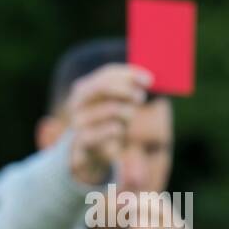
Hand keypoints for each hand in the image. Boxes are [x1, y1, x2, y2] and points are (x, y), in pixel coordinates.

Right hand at [65, 64, 153, 184]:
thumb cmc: (106, 123)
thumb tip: (148, 79)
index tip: (150, 80)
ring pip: (112, 109)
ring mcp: (78, 120)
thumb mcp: (117, 105)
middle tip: (140, 97)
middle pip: (103, 87)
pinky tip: (118, 132)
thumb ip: (130, 89)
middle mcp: (78, 102)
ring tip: (126, 120)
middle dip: (126, 90)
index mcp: (84, 88)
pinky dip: (120, 129)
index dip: (130, 74)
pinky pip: (112, 129)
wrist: (88, 154)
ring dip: (127, 113)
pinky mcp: (84, 139)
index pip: (107, 74)